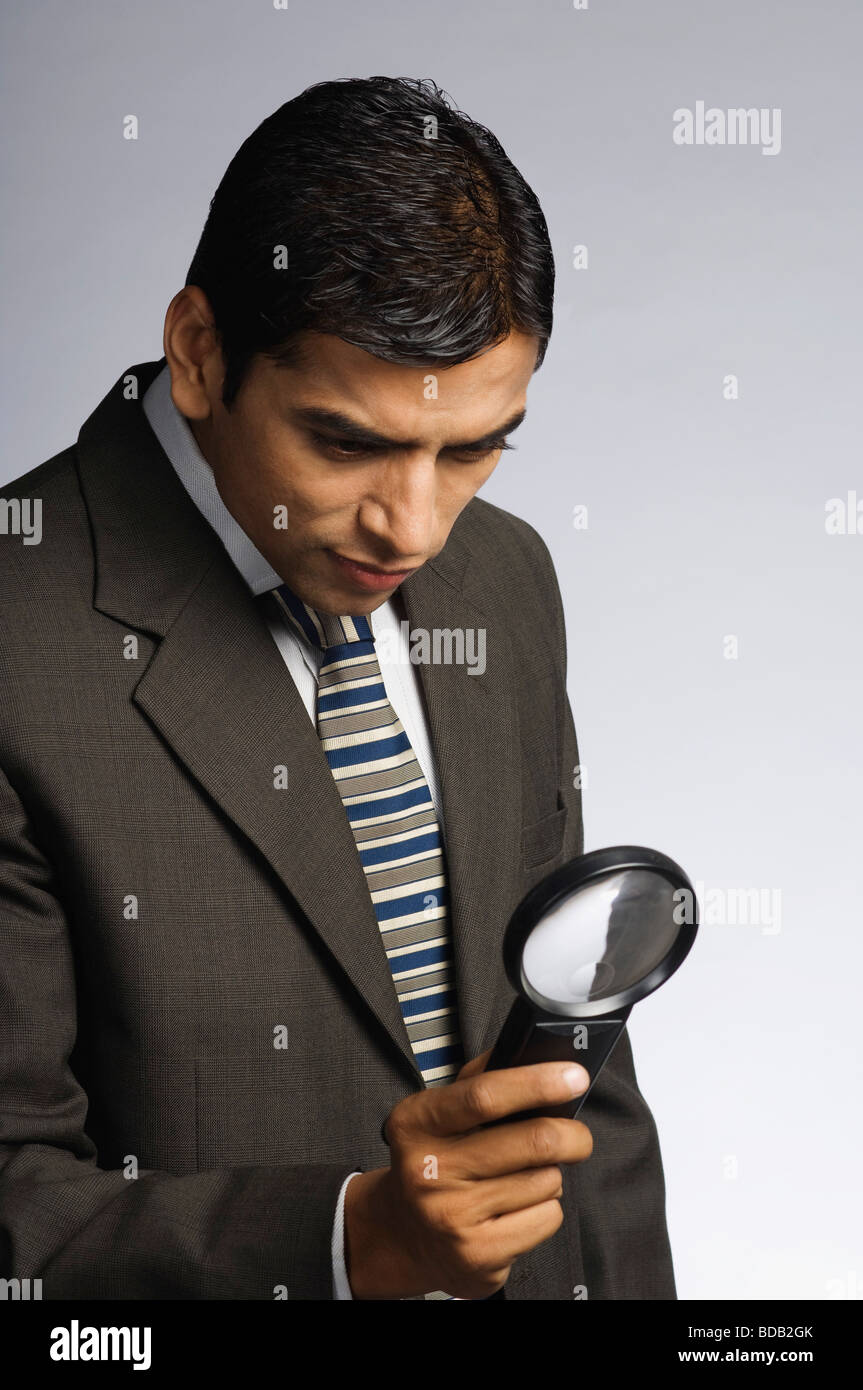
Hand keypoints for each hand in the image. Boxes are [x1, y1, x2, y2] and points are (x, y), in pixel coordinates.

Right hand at [343, 1050, 592, 1299]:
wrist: (403, 1235)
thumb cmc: (435, 1160)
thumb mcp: (440, 1112)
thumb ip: (480, 1079)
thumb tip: (535, 1053)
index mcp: (417, 1122)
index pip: (484, 1095)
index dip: (537, 1083)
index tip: (576, 1077)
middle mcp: (428, 1170)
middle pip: (532, 1141)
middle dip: (572, 1136)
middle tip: (578, 1137)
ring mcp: (452, 1217)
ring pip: (545, 1181)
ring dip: (550, 1176)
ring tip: (523, 1179)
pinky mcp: (477, 1256)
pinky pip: (546, 1219)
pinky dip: (545, 1210)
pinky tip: (518, 1210)